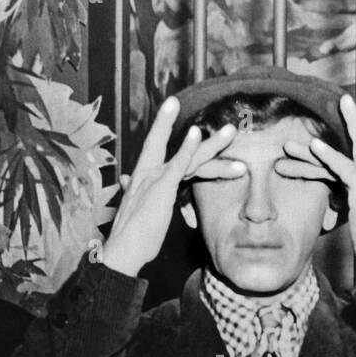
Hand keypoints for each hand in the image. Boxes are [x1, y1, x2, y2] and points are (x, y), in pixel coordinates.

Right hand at [98, 97, 242, 276]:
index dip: (166, 126)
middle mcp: (149, 172)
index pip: (159, 146)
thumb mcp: (134, 208)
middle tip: (228, 125)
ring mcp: (154, 178)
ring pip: (190, 157)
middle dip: (197, 132)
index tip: (174, 105)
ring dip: (213, 143)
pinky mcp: (161, 188)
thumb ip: (131, 190)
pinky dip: (186, 149)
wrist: (123, 251)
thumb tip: (124, 180)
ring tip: (232, 131)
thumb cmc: (132, 234)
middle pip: (179, 148)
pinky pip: (178, 165)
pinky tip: (195, 134)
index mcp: (144, 175)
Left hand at [276, 94, 355, 278]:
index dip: (351, 131)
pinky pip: (343, 168)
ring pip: (338, 157)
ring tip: (289, 144)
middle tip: (340, 100)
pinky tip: (314, 145)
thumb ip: (352, 195)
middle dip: (350, 118)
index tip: (340, 114)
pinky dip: (329, 155)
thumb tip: (348, 188)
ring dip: (311, 150)